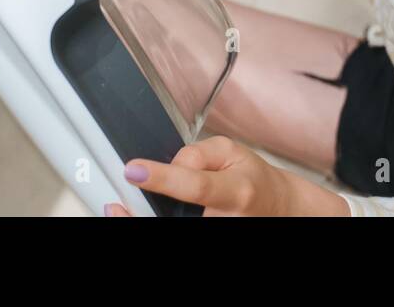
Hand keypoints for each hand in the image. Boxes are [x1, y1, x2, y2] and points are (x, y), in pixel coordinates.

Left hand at [103, 136, 349, 216]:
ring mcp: (218, 234)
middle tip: (115, 208)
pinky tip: (136, 217)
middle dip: (144, 216)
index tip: (133, 170)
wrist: (278, 210)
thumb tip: (168, 163)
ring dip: (143, 223)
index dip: (162, 177)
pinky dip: (154, 225)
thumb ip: (197, 153)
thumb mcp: (232, 152)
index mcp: (236, 191)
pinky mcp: (210, 242)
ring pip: (173, 228)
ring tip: (120, 213)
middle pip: (178, 220)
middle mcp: (226, 221)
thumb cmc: (251, 179)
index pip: (195, 185)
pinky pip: (175, 234)